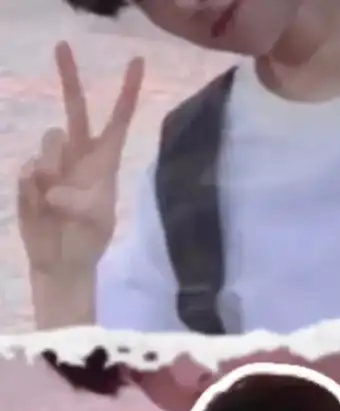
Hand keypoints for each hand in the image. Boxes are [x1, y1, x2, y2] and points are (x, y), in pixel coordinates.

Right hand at [17, 42, 143, 276]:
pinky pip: (28, 169)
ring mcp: (52, 163)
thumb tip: (52, 187)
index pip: (117, 121)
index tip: (137, 62)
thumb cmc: (88, 242)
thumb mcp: (96, 223)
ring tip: (54, 202)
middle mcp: (78, 155)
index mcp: (104, 163)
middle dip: (69, 77)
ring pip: (48, 140)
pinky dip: (34, 191)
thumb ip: (80, 201)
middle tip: (61, 44)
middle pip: (74, 109)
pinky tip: (41, 209)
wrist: (61, 264)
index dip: (126, 93)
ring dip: (52, 167)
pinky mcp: (30, 176)